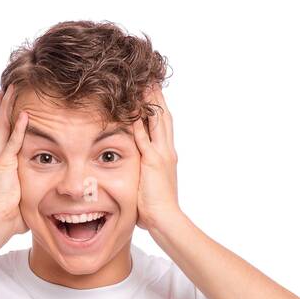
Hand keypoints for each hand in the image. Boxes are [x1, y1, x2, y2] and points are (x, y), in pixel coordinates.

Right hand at [0, 84, 29, 239]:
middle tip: (6, 88)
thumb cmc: (8, 215)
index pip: (1, 135)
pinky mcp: (3, 164)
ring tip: (11, 89)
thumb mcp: (21, 196)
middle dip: (1, 105)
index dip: (3, 118)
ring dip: (7, 107)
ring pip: (1, 126)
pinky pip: (13, 141)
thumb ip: (28, 189)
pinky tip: (25, 113)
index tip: (7, 105)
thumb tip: (43, 196)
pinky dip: (19, 127)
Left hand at [131, 85, 181, 232]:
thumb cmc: (156, 209)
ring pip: (158, 121)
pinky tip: (132, 108)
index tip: (153, 92)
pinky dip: (139, 121)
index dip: (159, 108)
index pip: (163, 126)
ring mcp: (161, 155)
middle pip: (164, 117)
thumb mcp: (150, 185)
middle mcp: (167, 151)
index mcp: (167, 156)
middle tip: (151, 78)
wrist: (166, 220)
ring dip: (151, 101)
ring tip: (144, 83)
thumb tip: (137, 173)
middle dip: (157, 97)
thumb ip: (145, 174)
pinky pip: (144, 136)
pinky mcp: (153, 162)